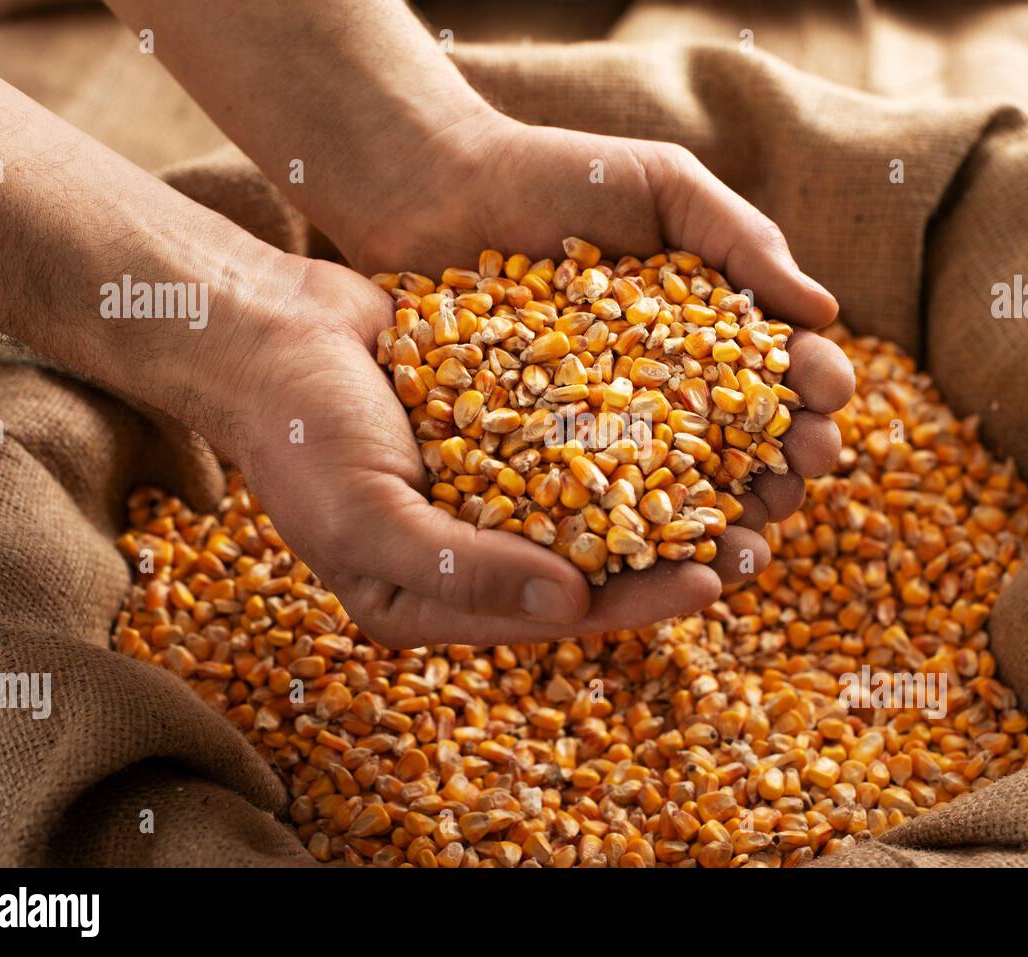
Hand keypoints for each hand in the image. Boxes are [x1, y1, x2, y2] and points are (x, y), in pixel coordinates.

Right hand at [228, 255, 784, 646]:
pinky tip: (698, 399)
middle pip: (595, 561)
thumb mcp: (369, 519)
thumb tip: (573, 609)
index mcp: (439, 597)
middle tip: (761, 537)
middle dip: (675, 552)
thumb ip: (467, 572)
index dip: (639, 600)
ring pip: (602, 494)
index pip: (559, 614)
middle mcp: (476, 546)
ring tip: (750, 472)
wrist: (266, 329)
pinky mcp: (505, 417)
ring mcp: (492, 481)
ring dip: (672, 484)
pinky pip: (582, 428)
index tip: (714, 578)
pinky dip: (634, 420)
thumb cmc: (299, 437)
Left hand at [345, 112, 856, 539]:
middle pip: (742, 445)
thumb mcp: (663, 185)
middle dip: (784, 468)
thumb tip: (826, 314)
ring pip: (679, 490)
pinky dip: (631, 534)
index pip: (779, 372)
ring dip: (724, 524)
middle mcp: (667, 390)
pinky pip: (593, 499)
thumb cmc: (560, 175)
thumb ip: (742, 238)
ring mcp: (607, 428)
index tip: (829, 402)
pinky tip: (658, 557)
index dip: (814, 391)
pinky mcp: (544, 454)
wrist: (438, 189)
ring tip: (749, 546)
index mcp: (709, 332)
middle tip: (801, 477)